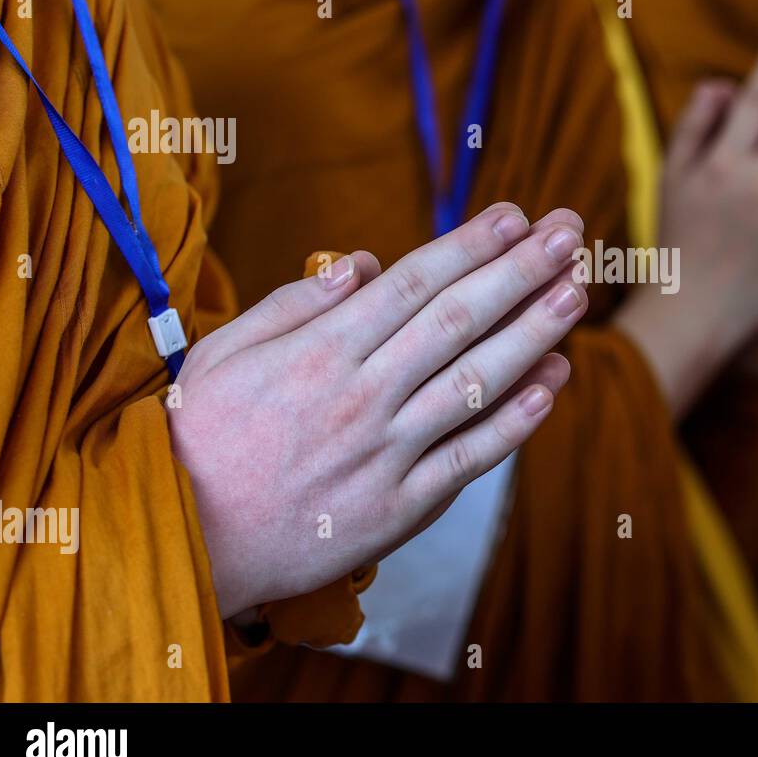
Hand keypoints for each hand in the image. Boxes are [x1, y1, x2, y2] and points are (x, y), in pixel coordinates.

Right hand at [167, 204, 588, 617]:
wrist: (181, 540)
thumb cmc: (197, 436)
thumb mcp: (223, 352)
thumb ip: (294, 304)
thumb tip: (361, 262)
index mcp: (320, 351)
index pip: (414, 284)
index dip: (471, 246)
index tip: (515, 216)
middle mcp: (363, 396)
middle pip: (458, 320)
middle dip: (521, 271)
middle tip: (568, 232)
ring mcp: (385, 454)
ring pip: (476, 382)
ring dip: (534, 334)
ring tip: (576, 291)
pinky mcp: (398, 508)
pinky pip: (469, 459)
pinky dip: (514, 422)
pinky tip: (552, 386)